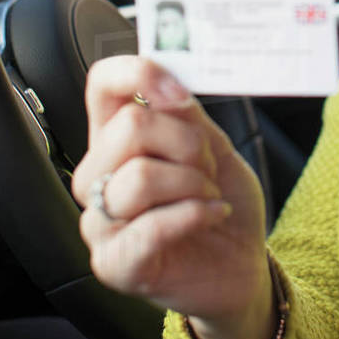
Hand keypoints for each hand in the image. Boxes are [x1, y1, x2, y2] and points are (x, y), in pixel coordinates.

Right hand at [72, 55, 274, 338]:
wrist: (241, 263)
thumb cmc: (218, 200)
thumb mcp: (213, 145)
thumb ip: (186, 115)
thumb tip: (166, 88)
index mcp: (116, 136)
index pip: (102, 83)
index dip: (138, 74)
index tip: (180, 94)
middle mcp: (97, 174)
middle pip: (129, 127)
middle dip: (186, 143)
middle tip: (206, 168)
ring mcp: (99, 221)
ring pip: (140, 176)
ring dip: (192, 183)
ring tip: (207, 195)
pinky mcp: (113, 264)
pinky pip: (151, 227)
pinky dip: (195, 214)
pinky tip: (211, 215)